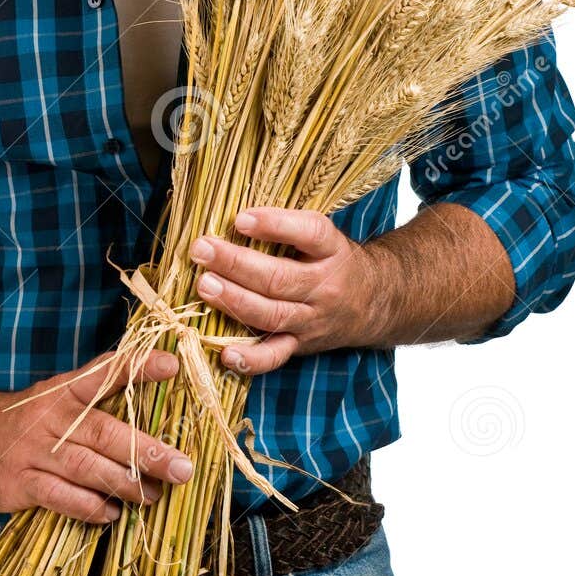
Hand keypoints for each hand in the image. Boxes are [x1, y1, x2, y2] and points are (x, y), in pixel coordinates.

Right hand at [0, 348, 190, 523]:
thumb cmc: (24, 420)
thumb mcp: (54, 397)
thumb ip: (97, 400)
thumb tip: (154, 412)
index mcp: (63, 390)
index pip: (104, 373)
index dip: (138, 367)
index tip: (172, 365)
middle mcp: (51, 418)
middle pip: (105, 432)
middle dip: (147, 451)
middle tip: (182, 467)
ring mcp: (34, 452)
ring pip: (88, 469)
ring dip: (126, 485)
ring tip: (155, 496)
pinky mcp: (21, 484)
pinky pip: (63, 498)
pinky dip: (91, 508)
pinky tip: (113, 513)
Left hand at [188, 206, 379, 373]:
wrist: (372, 302)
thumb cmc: (333, 260)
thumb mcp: (324, 236)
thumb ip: (288, 225)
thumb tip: (235, 216)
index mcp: (332, 250)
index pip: (309, 233)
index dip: (275, 225)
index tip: (240, 219)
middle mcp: (325, 287)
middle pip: (280, 278)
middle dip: (236, 263)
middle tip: (202, 250)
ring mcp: (313, 320)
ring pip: (272, 314)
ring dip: (234, 300)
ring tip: (204, 284)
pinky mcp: (301, 345)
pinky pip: (275, 356)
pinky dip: (250, 358)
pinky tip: (225, 352)